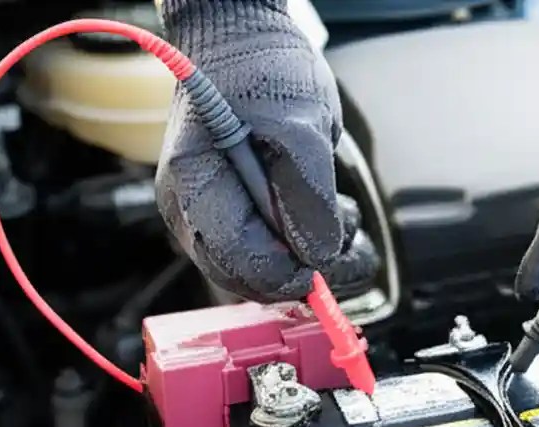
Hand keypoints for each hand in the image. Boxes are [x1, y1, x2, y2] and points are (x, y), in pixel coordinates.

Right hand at [156, 1, 377, 300]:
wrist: (242, 36)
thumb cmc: (260, 67)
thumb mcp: (301, 127)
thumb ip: (309, 197)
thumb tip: (318, 255)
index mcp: (196, 186)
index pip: (238, 259)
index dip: (286, 273)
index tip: (327, 267)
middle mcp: (190, 209)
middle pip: (243, 277)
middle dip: (300, 272)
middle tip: (349, 249)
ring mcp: (206, 212)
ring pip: (256, 271)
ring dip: (306, 260)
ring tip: (342, 220)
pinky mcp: (228, 210)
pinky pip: (262, 250)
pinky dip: (298, 246)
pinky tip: (325, 219)